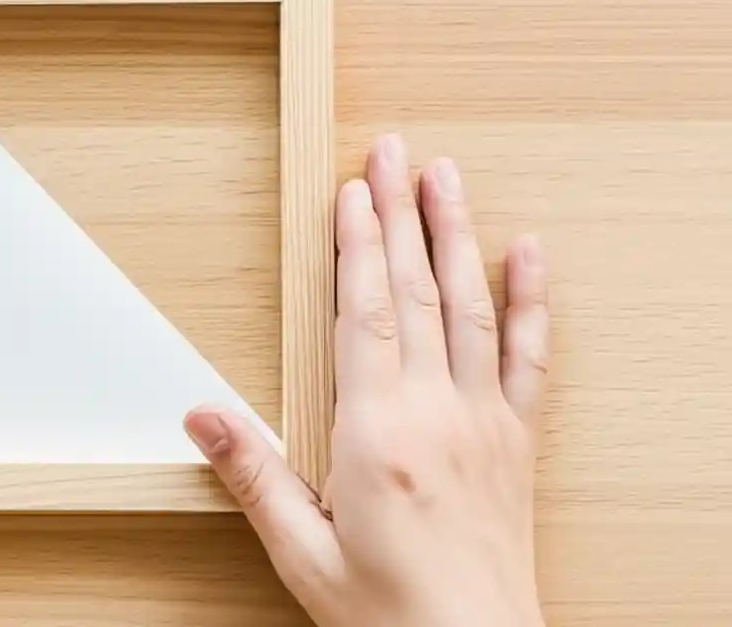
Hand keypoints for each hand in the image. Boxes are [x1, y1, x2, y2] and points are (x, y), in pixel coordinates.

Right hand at [186, 135, 547, 626]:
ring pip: (472, 307)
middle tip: (393, 151)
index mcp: (378, 434)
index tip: (354, 189)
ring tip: (447, 176)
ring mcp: (485, 421)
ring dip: (457, 235)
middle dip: (402, 214)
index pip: (367, 314)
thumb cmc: (389, 613)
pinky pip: (531, 356)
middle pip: (417, 291)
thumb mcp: (303, 552)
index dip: (359, 245)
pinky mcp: (515, 440)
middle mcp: (438, 413)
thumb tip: (199, 412)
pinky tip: (527, 255)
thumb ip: (253, 475)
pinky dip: (531, 301)